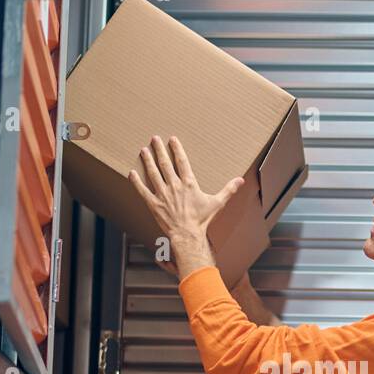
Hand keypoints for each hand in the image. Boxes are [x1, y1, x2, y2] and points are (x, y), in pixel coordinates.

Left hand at [128, 135, 244, 278]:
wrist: (187, 234)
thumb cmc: (202, 220)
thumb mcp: (217, 203)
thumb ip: (228, 190)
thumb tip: (241, 180)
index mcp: (188, 183)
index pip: (181, 161)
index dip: (176, 149)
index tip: (172, 139)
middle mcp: (174, 186)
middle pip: (164, 163)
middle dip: (159, 150)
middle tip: (154, 139)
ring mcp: (162, 194)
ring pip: (153, 173)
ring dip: (148, 161)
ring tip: (143, 150)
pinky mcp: (154, 204)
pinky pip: (143, 191)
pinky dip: (137, 182)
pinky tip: (132, 173)